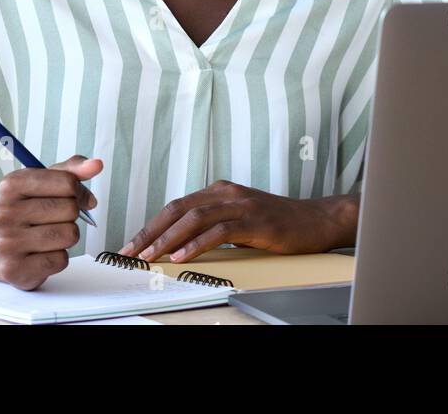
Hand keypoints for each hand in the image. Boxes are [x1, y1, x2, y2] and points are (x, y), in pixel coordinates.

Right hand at [0, 155, 102, 289]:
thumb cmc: (27, 211)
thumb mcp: (44, 183)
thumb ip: (71, 170)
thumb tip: (96, 165)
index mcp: (11, 184)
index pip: (67, 182)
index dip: (80, 191)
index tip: (77, 198)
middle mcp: (4, 212)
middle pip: (70, 209)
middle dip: (72, 215)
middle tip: (56, 219)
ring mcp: (7, 243)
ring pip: (69, 235)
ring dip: (68, 236)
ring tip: (50, 235)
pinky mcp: (15, 269)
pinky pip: (61, 260)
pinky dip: (59, 257)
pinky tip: (42, 253)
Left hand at [118, 180, 357, 263]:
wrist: (316, 220)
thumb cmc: (278, 223)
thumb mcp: (240, 220)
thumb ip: (213, 225)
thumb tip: (180, 244)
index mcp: (219, 191)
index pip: (176, 206)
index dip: (151, 225)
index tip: (133, 244)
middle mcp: (226, 192)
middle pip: (178, 209)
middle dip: (150, 232)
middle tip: (131, 252)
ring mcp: (241, 204)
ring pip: (193, 218)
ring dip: (167, 239)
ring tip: (149, 256)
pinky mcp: (254, 220)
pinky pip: (218, 231)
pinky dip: (196, 244)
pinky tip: (182, 256)